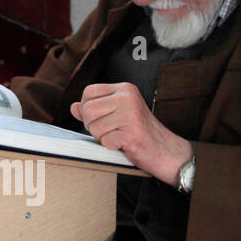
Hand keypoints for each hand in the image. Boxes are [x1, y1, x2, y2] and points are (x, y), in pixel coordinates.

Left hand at [70, 82, 193, 185]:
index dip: (87, 109)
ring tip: (119, 138)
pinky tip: (125, 145)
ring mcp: (131, 114)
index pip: (89, 92)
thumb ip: (96, 109)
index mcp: (125, 89)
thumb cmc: (141, 133)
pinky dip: (112, 147)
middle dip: (93, 125)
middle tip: (110, 132)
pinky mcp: (132, 133)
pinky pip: (105, 141)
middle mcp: (128, 97)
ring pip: (94, 127)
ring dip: (103, 138)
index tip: (100, 119)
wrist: (167, 151)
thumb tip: (73, 107)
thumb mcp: (118, 115)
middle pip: (88, 109)